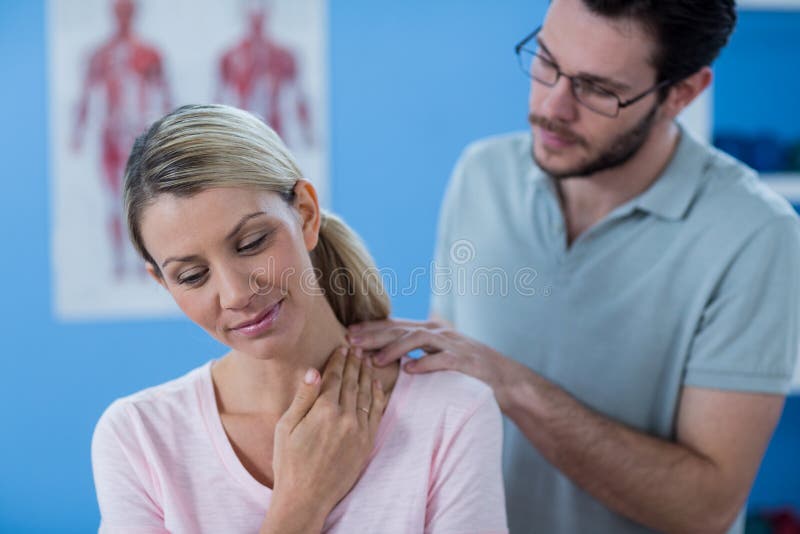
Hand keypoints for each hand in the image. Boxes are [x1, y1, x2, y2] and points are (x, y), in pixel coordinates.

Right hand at [264, 346, 386, 532]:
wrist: (306, 497)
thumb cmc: (290, 462)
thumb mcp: (287, 427)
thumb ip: (303, 397)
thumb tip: (314, 370)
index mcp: (323, 410)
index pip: (334, 377)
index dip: (338, 360)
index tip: (342, 347)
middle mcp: (345, 417)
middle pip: (352, 381)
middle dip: (354, 362)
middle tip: (356, 348)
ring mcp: (359, 430)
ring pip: (366, 394)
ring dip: (367, 374)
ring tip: (366, 360)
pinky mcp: (367, 442)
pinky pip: (376, 412)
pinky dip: (378, 395)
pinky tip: (377, 384)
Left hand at [348, 318, 523, 410]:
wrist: (505, 378)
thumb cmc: (466, 370)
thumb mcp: (438, 356)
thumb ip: (415, 352)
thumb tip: (383, 355)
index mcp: (430, 331)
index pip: (395, 325)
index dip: (371, 328)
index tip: (348, 332)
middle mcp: (439, 333)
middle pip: (401, 328)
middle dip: (374, 334)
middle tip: (351, 342)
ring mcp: (453, 345)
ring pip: (418, 339)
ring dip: (395, 348)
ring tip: (375, 360)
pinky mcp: (466, 361)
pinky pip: (443, 360)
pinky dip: (425, 364)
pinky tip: (409, 370)